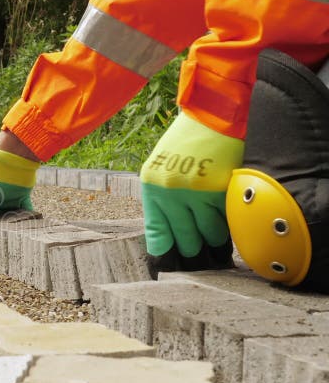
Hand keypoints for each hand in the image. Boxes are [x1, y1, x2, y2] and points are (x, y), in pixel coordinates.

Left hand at [140, 112, 244, 271]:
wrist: (212, 116)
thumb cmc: (186, 142)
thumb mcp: (162, 169)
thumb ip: (163, 198)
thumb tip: (172, 234)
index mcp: (152, 189)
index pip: (157, 234)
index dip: (165, 254)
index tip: (170, 266)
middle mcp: (170, 194)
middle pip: (185, 239)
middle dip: (194, 251)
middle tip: (199, 259)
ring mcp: (196, 194)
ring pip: (210, 234)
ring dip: (215, 240)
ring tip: (217, 243)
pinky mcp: (221, 190)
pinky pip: (226, 221)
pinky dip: (229, 226)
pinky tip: (230, 227)